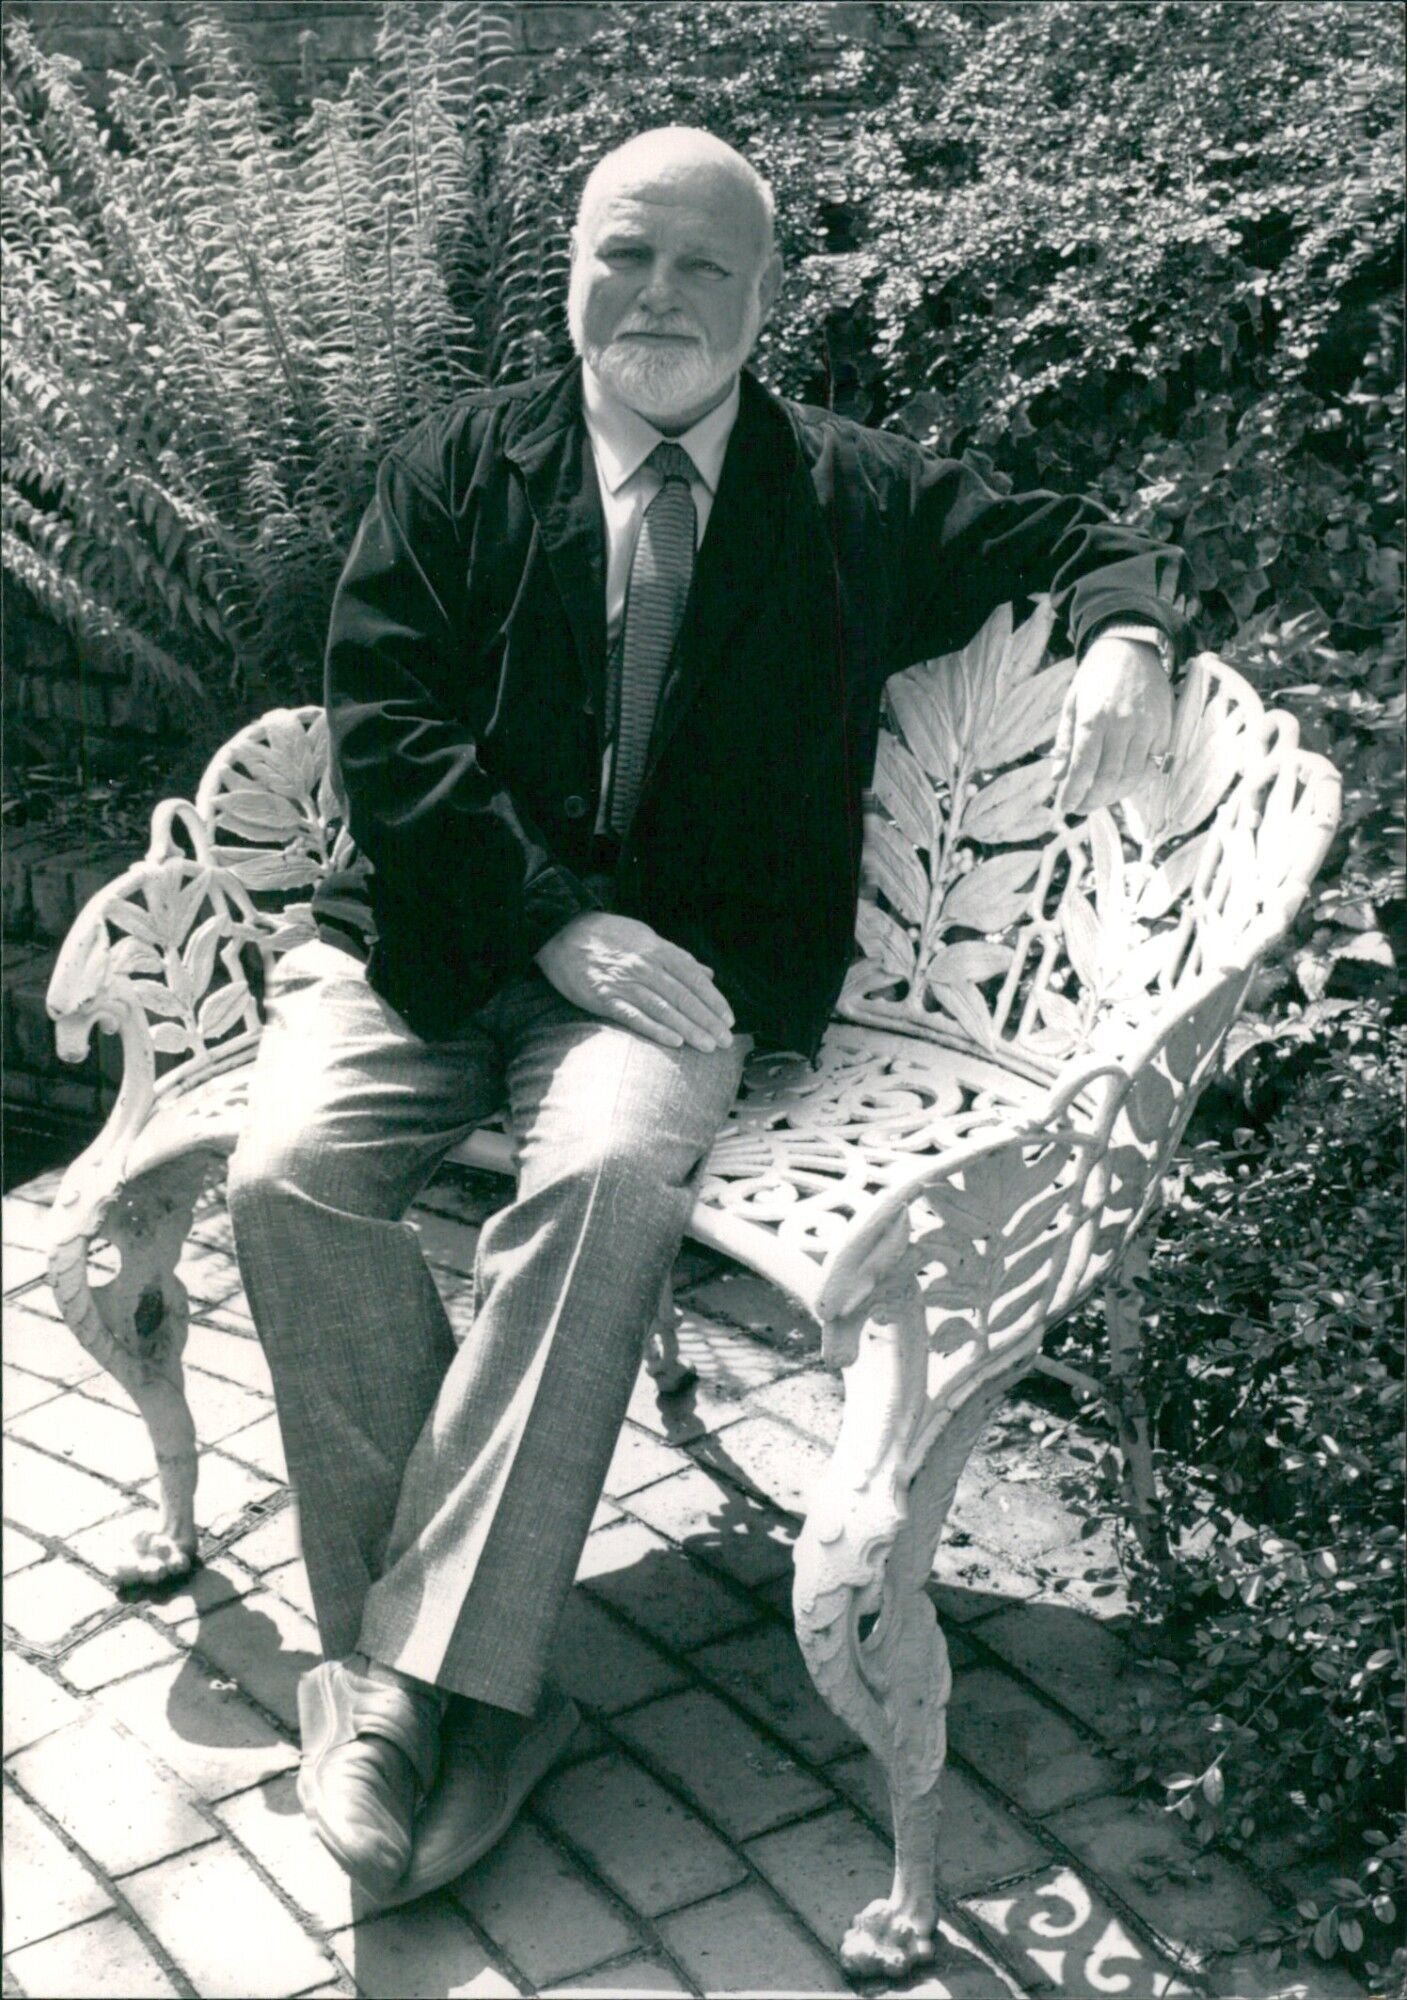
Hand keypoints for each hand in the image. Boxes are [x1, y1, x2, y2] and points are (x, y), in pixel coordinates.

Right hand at [535, 912, 734, 1051]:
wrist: (562, 933)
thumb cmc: (608, 935)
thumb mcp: (646, 936)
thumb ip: (677, 956)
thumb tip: (707, 973)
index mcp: (658, 950)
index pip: (694, 978)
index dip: (714, 1000)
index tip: (729, 1019)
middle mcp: (645, 967)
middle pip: (684, 997)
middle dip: (708, 1021)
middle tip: (726, 1041)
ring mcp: (625, 984)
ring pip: (664, 1010)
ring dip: (689, 1029)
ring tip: (708, 1046)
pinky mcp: (605, 998)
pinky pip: (635, 1017)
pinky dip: (657, 1030)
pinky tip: (675, 1042)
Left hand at [1052, 636, 1173, 813]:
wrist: (1132, 647)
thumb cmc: (1096, 675)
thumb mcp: (1072, 702)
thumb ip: (1064, 741)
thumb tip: (1058, 778)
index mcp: (1093, 717)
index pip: (1082, 767)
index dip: (1073, 792)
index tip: (1065, 806)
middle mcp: (1122, 724)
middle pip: (1107, 777)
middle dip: (1091, 800)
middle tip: (1080, 807)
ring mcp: (1147, 727)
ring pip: (1131, 777)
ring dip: (1113, 796)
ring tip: (1098, 800)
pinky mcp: (1164, 729)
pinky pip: (1152, 767)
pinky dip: (1136, 783)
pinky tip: (1122, 787)